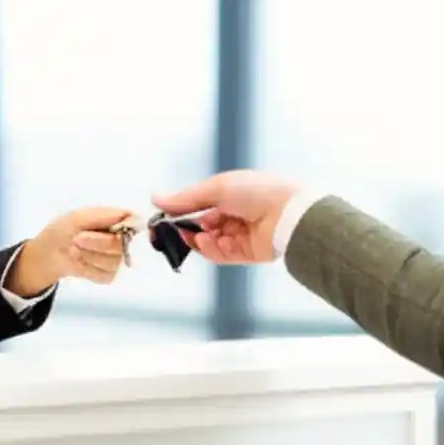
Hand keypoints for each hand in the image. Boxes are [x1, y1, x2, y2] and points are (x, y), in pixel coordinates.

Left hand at [5, 206, 132, 295]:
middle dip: (97, 243)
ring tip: (75, 250)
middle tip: (77, 239)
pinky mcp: (109, 274)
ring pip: (114, 262)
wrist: (47, 255)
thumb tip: (129, 215)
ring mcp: (115, 258)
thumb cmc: (60, 232)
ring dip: (89, 256)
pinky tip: (80, 264)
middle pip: (122, 244)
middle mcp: (119, 238)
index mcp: (114, 219)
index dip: (126, 226)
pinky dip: (89, 270)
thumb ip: (102, 215)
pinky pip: (106, 274)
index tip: (111, 229)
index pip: (134, 222)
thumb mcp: (76, 217)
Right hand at [152, 170, 298, 263]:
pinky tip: (208, 242)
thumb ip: (185, 198)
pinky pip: (221, 255)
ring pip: (208, 243)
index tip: (162, 218)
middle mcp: (234, 215)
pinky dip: (211, 250)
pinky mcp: (246, 253)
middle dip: (185, 230)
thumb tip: (156, 198)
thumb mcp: (215, 189)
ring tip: (197, 235)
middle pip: (201, 227)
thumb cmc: (256, 191)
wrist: (287, 211)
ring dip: (198, 240)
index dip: (180, 213)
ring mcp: (240, 235)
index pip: (197, 207)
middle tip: (169, 232)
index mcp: (229, 195)